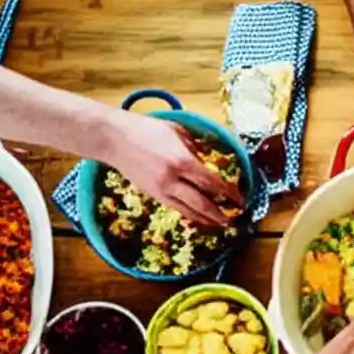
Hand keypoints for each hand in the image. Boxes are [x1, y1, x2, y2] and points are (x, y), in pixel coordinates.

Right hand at [107, 112, 242, 225]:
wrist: (113, 138)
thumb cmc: (146, 129)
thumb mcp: (177, 131)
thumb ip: (196, 147)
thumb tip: (210, 159)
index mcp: (182, 161)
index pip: (212, 182)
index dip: (229, 193)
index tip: (240, 198)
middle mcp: (172, 180)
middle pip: (202, 203)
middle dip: (221, 213)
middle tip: (235, 217)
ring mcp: (161, 190)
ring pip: (189, 210)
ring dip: (207, 219)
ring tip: (221, 223)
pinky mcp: (153, 195)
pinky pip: (176, 208)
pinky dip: (190, 214)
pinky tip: (199, 217)